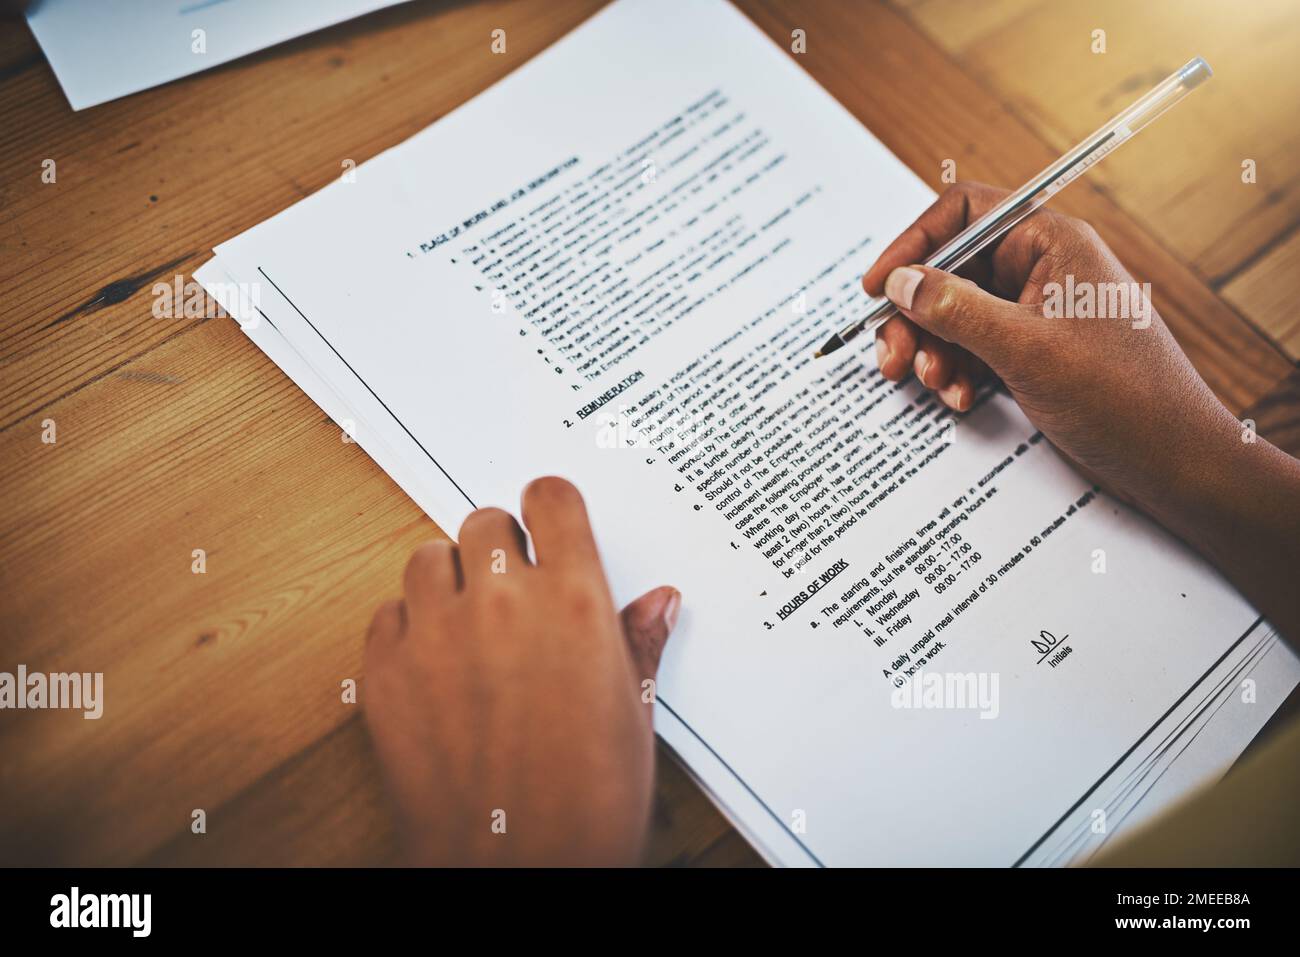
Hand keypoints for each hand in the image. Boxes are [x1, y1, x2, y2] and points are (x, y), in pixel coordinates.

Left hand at [363, 477, 679, 865]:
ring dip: (448, 579)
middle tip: (511, 588)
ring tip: (468, 620)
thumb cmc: (585, 802)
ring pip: (428, 557)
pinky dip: (406, 627)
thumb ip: (636, 643)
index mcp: (575, 602)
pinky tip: (432, 663)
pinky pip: (386, 613)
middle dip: (499, 548)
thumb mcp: (632, 715)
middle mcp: (504, 602)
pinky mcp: (385, 670)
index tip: (547, 520)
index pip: (551, 500)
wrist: (518, 866)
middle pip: (485, 522)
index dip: (549, 507)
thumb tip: (657, 604)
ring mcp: (438, 633)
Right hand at [862, 181, 1239, 519]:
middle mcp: (1041, 269)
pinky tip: (959, 397)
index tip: (878, 286)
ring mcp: (1035, 313)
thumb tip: (901, 281)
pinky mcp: (1030, 352)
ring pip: (954, 314)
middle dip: (916, 314)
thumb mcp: (1026, 349)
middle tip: (894, 356)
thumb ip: (956, 310)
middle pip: (950, 270)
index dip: (915, 244)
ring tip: (934, 383)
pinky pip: (972, 347)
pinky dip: (956, 370)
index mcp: (1051, 243)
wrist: (1171, 460)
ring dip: (933, 349)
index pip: (965, 213)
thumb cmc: (1123, 396)